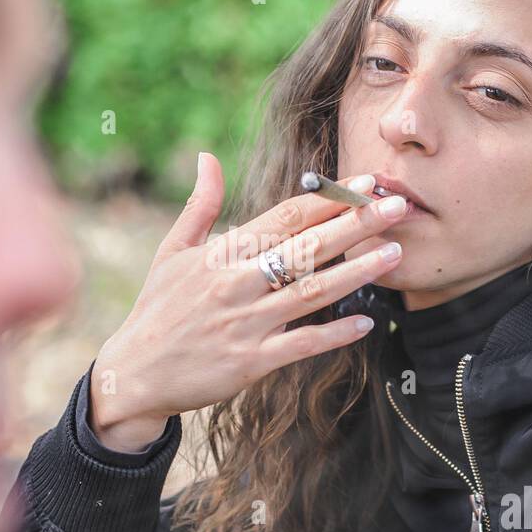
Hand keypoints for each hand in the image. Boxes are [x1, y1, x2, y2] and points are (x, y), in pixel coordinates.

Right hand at [88, 151, 405, 451]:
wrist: (133, 375)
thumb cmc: (157, 309)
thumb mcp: (171, 252)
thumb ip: (199, 205)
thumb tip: (208, 157)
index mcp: (221, 254)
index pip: (285, 218)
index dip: (327, 199)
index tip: (364, 182)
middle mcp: (236, 285)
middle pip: (306, 248)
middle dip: (355, 226)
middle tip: (398, 205)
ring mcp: (245, 325)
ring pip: (311, 293)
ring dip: (356, 273)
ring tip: (395, 253)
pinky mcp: (250, 364)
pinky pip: (301, 345)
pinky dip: (334, 334)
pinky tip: (367, 321)